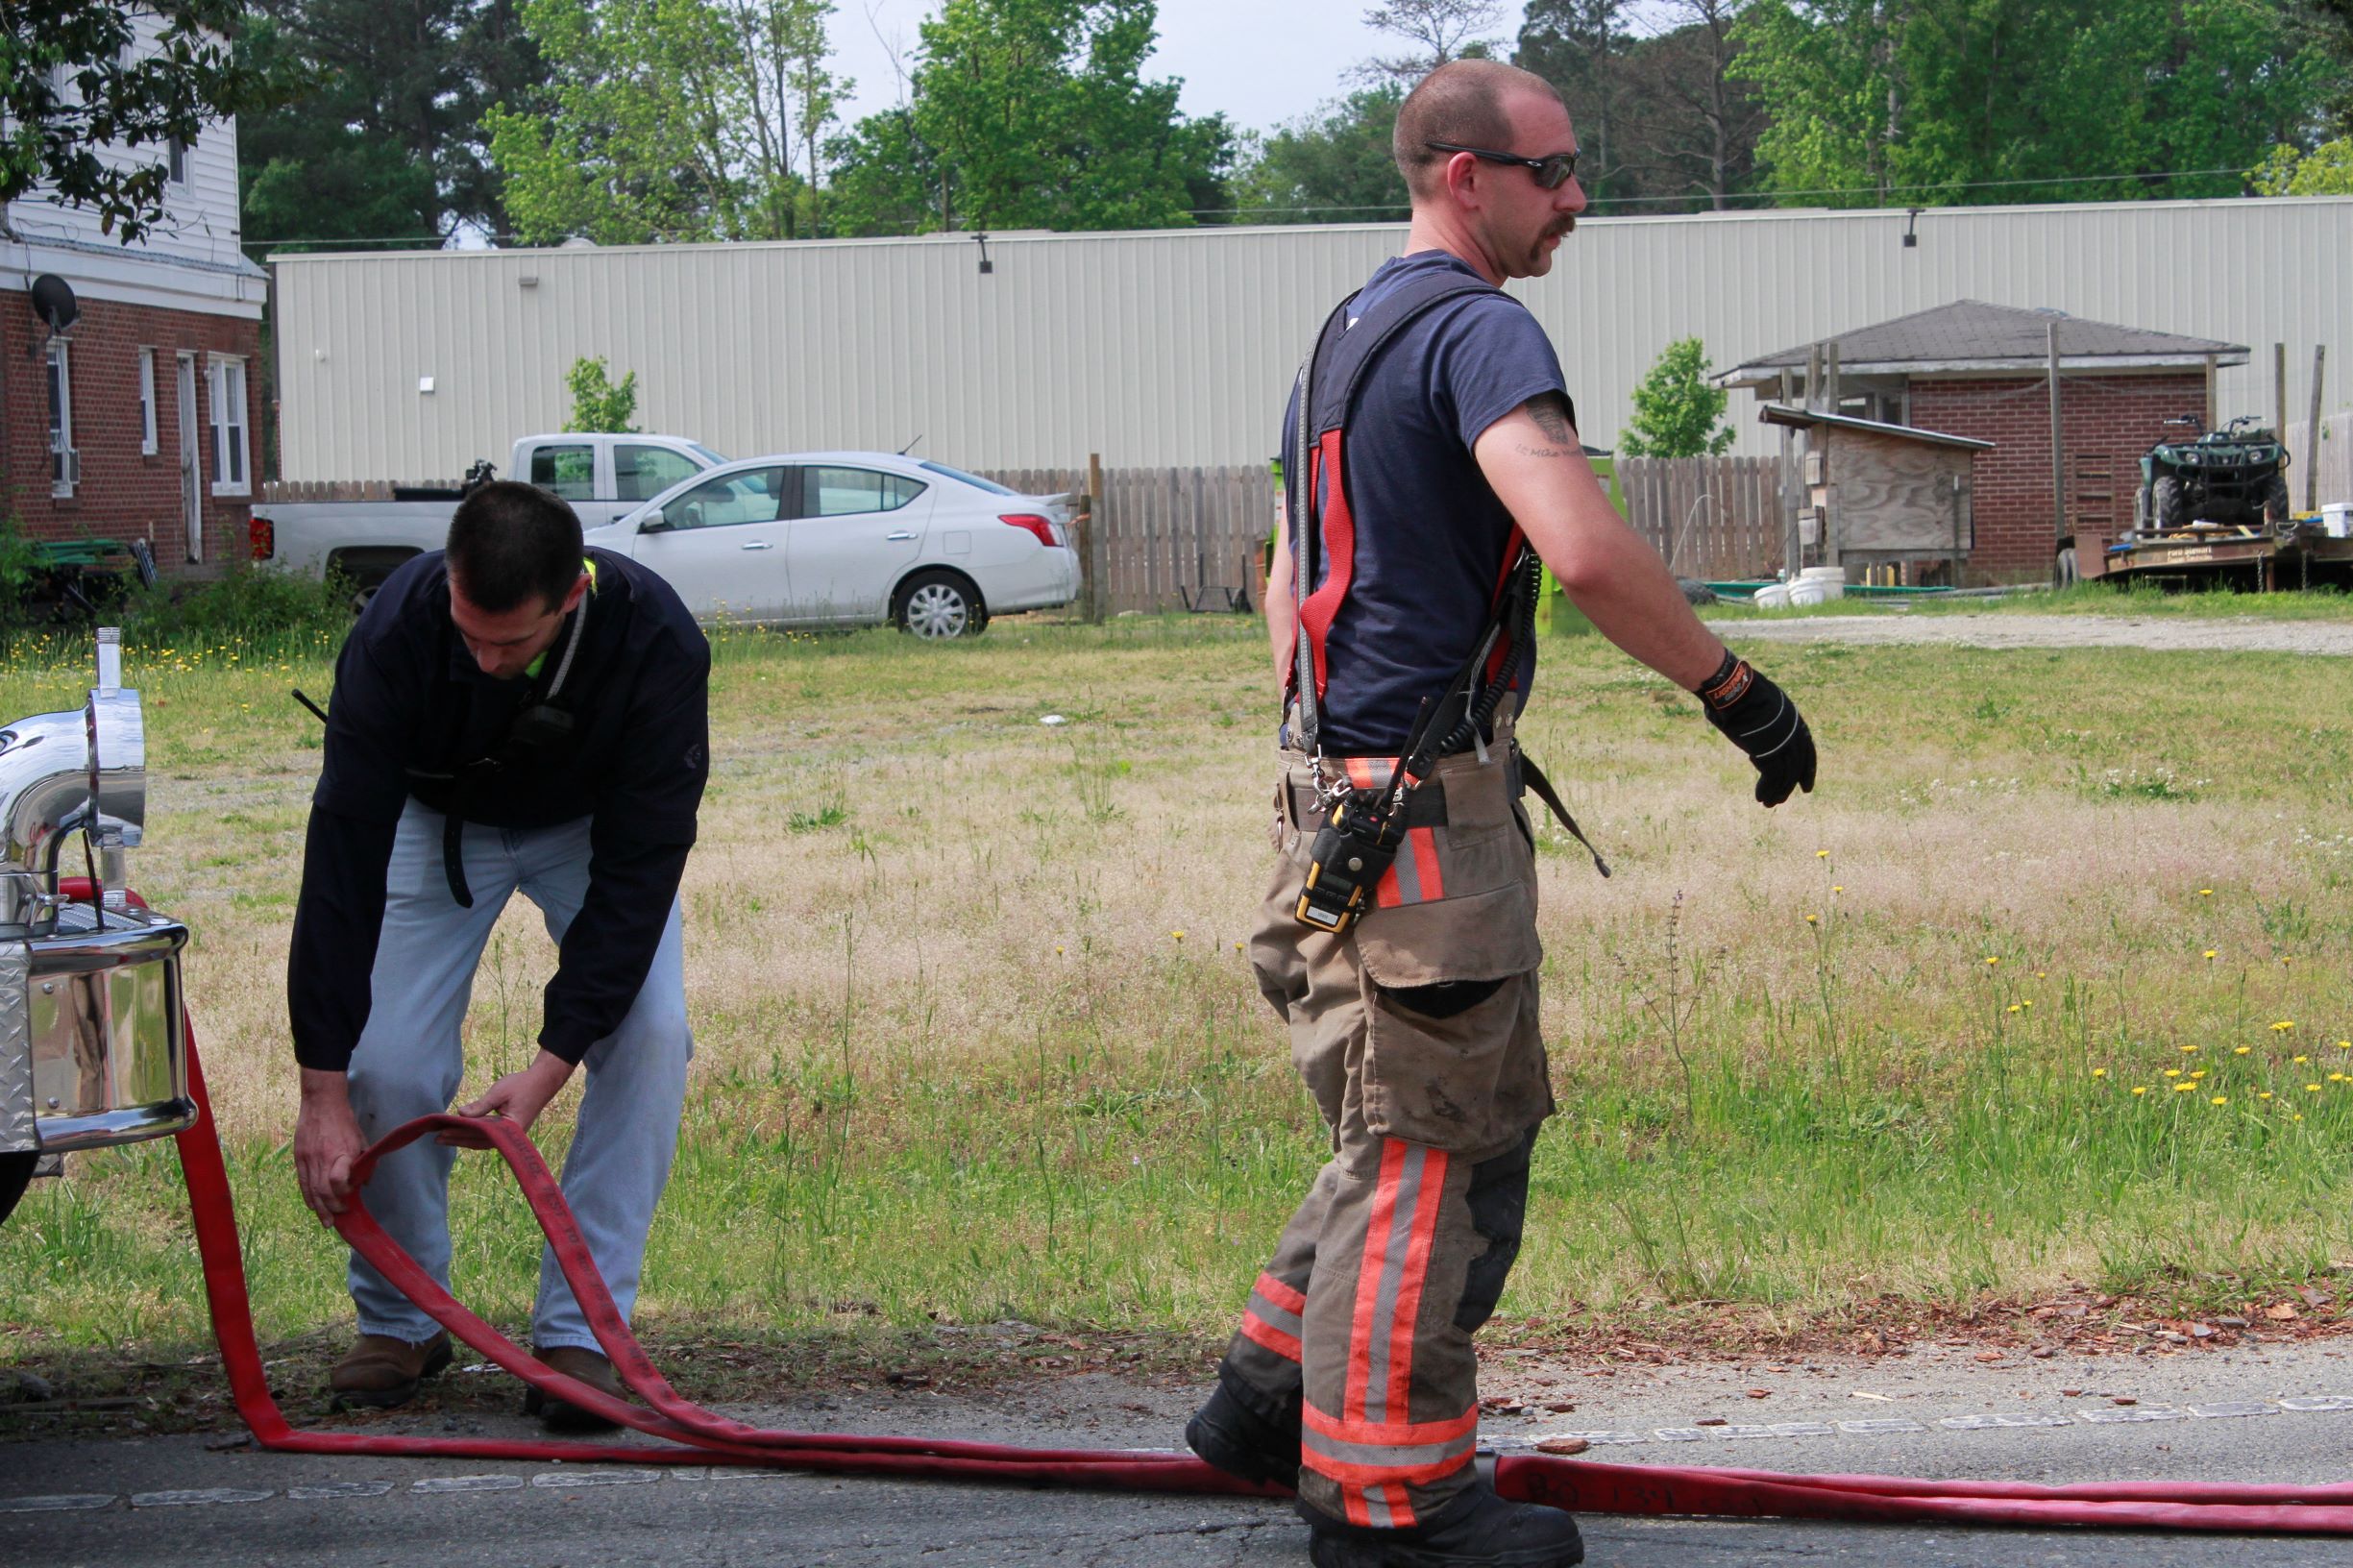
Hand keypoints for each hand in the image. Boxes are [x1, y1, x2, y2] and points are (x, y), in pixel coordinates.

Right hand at [294, 1069, 366, 1223]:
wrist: (322, 1103)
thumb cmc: (345, 1121)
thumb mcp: (361, 1139)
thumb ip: (364, 1162)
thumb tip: (366, 1183)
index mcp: (340, 1153)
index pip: (338, 1181)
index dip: (344, 1192)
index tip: (351, 1194)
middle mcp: (322, 1158)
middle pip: (323, 1191)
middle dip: (331, 1209)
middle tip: (337, 1219)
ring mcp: (308, 1159)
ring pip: (311, 1190)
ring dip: (319, 1209)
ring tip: (325, 1221)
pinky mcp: (298, 1157)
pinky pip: (302, 1182)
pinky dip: (307, 1196)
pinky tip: (312, 1206)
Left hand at [438, 1051, 576, 1148]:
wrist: (543, 1081)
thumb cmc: (522, 1084)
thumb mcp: (499, 1092)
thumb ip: (480, 1105)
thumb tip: (460, 1114)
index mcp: (511, 1128)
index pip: (480, 1133)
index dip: (460, 1133)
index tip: (443, 1131)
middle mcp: (511, 1136)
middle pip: (480, 1141)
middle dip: (458, 1140)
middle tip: (438, 1139)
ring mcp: (511, 1134)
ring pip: (484, 1141)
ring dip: (464, 1139)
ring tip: (446, 1138)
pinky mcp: (510, 1130)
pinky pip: (489, 1137)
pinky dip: (474, 1136)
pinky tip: (462, 1134)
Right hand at [1696, 652, 1816, 806]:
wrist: (1734, 690)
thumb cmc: (1737, 693)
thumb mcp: (1757, 705)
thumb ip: (1762, 720)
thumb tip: (1751, 724)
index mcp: (1794, 720)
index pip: (1807, 749)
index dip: (1807, 768)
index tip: (1805, 783)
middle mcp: (1794, 733)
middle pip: (1797, 765)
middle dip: (1792, 784)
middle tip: (1787, 798)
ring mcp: (1784, 744)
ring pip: (1786, 775)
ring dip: (1778, 791)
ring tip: (1769, 803)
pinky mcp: (1771, 753)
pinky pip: (1773, 778)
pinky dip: (1767, 790)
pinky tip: (1760, 798)